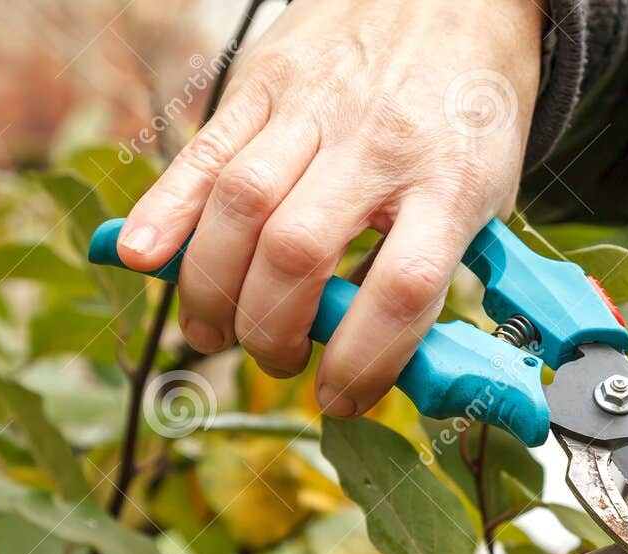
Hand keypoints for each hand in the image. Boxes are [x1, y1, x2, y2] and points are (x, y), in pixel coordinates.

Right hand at [117, 0, 544, 416]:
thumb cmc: (469, 113)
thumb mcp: (488, 194)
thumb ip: (439, 267)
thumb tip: (388, 359)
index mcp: (451, 184)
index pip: (401, 290)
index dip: (363, 360)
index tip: (340, 398)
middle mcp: (379, 146)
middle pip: (298, 252)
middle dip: (270, 330)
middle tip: (276, 361)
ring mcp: (317, 110)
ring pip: (241, 206)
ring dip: (212, 286)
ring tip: (211, 332)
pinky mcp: (266, 82)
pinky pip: (205, 150)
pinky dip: (163, 210)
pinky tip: (140, 258)